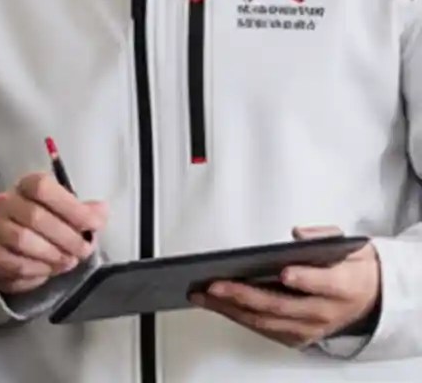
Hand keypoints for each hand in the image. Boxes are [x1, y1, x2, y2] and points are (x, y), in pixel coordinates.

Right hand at [0, 171, 106, 294]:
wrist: (13, 250)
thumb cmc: (45, 227)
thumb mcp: (67, 214)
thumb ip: (84, 212)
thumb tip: (101, 210)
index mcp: (26, 186)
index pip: (42, 187)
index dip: (71, 207)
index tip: (94, 224)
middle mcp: (6, 202)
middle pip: (35, 216)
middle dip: (66, 237)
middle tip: (84, 250)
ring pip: (23, 240)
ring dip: (52, 254)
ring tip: (68, 261)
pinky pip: (15, 263)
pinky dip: (38, 269)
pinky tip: (50, 269)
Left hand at [190, 226, 380, 348]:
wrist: (368, 300)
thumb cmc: (352, 270)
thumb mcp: (349, 245)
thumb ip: (325, 237)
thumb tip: (299, 234)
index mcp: (343, 287)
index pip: (324, 284)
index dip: (305, 279)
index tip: (286, 271)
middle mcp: (325, 312)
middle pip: (282, 306)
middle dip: (245, 296)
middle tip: (216, 284)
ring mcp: (309, 328)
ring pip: (266, 321)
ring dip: (230, 309)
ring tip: (202, 294)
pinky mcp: (296, 336)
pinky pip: (262, 328)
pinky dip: (237, 316)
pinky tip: (215, 304)